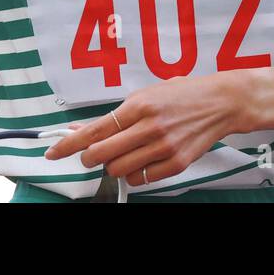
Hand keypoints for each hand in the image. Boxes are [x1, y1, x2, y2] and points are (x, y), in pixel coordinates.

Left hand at [43, 73, 246, 186]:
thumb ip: (116, 115)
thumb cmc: (180, 95)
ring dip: (113, 165)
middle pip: (102, 154)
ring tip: (124, 153)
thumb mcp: (146, 95)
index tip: (53, 152)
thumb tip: (83, 130)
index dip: (69, 143)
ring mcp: (164, 147)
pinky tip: (141, 160)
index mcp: (139, 105)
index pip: (95, 130)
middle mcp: (149, 127)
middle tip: (91, 154)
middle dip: (89, 157)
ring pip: (119, 169)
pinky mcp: (176, 164)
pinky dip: (134, 174)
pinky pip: (141, 179)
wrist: (220, 103)